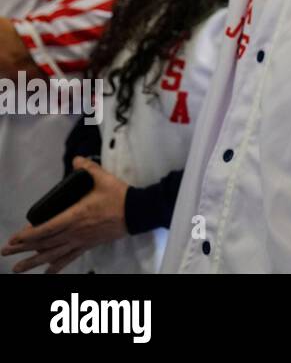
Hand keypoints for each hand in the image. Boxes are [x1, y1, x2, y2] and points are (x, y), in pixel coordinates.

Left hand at [2, 158, 128, 272]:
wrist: (137, 212)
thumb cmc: (118, 196)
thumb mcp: (103, 178)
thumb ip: (88, 168)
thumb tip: (76, 160)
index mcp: (76, 216)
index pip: (47, 228)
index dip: (29, 234)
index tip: (14, 238)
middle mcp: (75, 232)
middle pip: (45, 243)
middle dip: (23, 248)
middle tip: (6, 251)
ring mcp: (81, 241)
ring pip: (53, 254)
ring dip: (34, 262)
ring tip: (17, 268)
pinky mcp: (88, 245)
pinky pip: (69, 258)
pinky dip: (56, 265)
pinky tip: (47, 272)